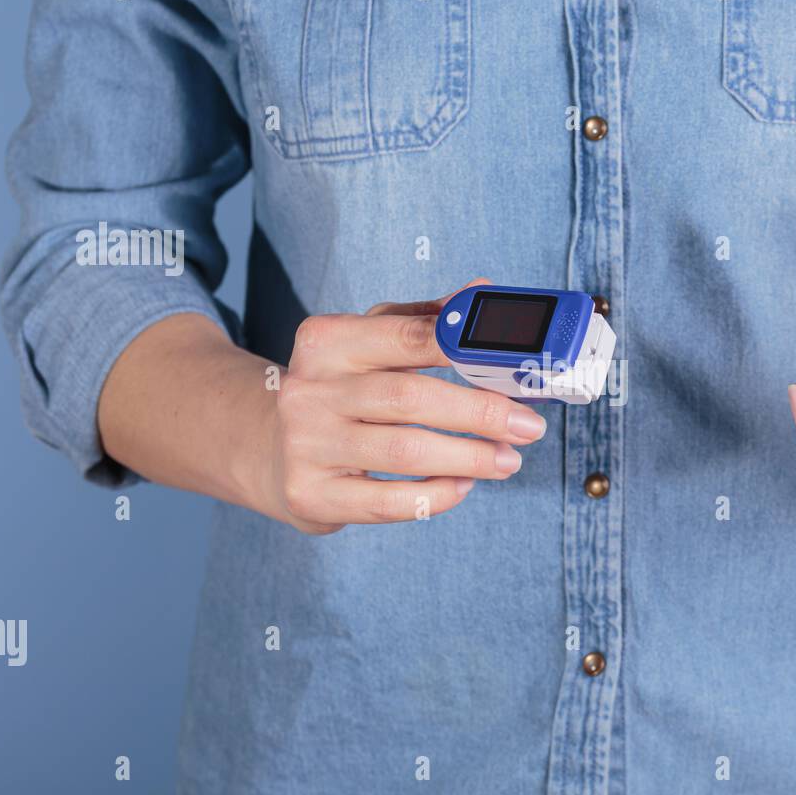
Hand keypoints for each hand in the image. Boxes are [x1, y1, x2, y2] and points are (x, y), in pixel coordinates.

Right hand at [265, 280, 547, 532]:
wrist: (267, 448)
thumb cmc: (339, 390)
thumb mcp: (368, 343)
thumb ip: (424, 320)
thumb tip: (482, 292)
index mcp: (327, 340)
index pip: (406, 336)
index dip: (465, 348)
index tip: (515, 364)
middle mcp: (310, 389)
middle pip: (409, 398)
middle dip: (480, 413)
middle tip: (528, 425)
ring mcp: (306, 444)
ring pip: (404, 451)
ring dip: (469, 457)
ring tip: (508, 459)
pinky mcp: (312, 494)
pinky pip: (387, 501)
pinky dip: (435, 495)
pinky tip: (463, 485)